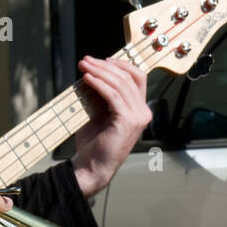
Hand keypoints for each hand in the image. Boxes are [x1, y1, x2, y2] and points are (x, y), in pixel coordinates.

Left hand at [71, 56, 152, 196]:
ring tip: (84, 66)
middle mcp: (143, 112)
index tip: (102, 60)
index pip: (137, 78)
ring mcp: (138, 117)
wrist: (91, 166)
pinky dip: (100, 84)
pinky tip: (87, 78)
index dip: (121, 65)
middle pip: (128, 78)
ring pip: (121, 84)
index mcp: (139, 110)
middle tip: (86, 60)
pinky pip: (114, 95)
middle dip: (106, 66)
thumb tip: (93, 73)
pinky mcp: (128, 121)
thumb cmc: (93, 143)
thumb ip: (100, 95)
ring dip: (100, 72)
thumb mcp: (98, 113)